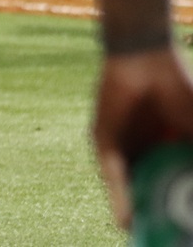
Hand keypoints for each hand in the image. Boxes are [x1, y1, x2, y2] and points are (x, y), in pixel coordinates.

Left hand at [92, 47, 192, 229]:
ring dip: (140, 214)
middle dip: (158, 216)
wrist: (146, 58)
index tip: (183, 228)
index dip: (178, 205)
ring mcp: (122, 147)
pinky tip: (126, 221)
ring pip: (130, 188)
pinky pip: (113, 175)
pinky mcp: (103, 141)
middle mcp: (143, 150)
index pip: (171, 184)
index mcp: (166, 146)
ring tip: (147, 237)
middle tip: (168, 238)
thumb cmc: (177, 88)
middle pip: (150, 191)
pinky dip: (120, 198)